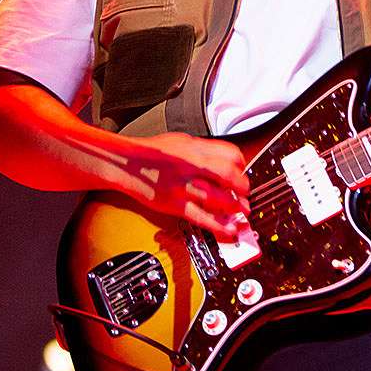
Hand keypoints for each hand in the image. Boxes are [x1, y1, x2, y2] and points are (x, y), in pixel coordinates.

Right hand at [117, 131, 249, 237]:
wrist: (125, 163)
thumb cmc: (150, 153)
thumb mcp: (180, 141)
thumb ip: (202, 150)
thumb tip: (222, 159)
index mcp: (195, 148)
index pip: (231, 154)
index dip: (242, 165)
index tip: (243, 173)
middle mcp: (191, 165)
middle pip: (229, 174)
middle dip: (244, 187)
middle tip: (246, 194)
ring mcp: (182, 186)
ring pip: (218, 197)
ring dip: (235, 207)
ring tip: (241, 212)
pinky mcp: (174, 204)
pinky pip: (201, 217)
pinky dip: (218, 225)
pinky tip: (229, 229)